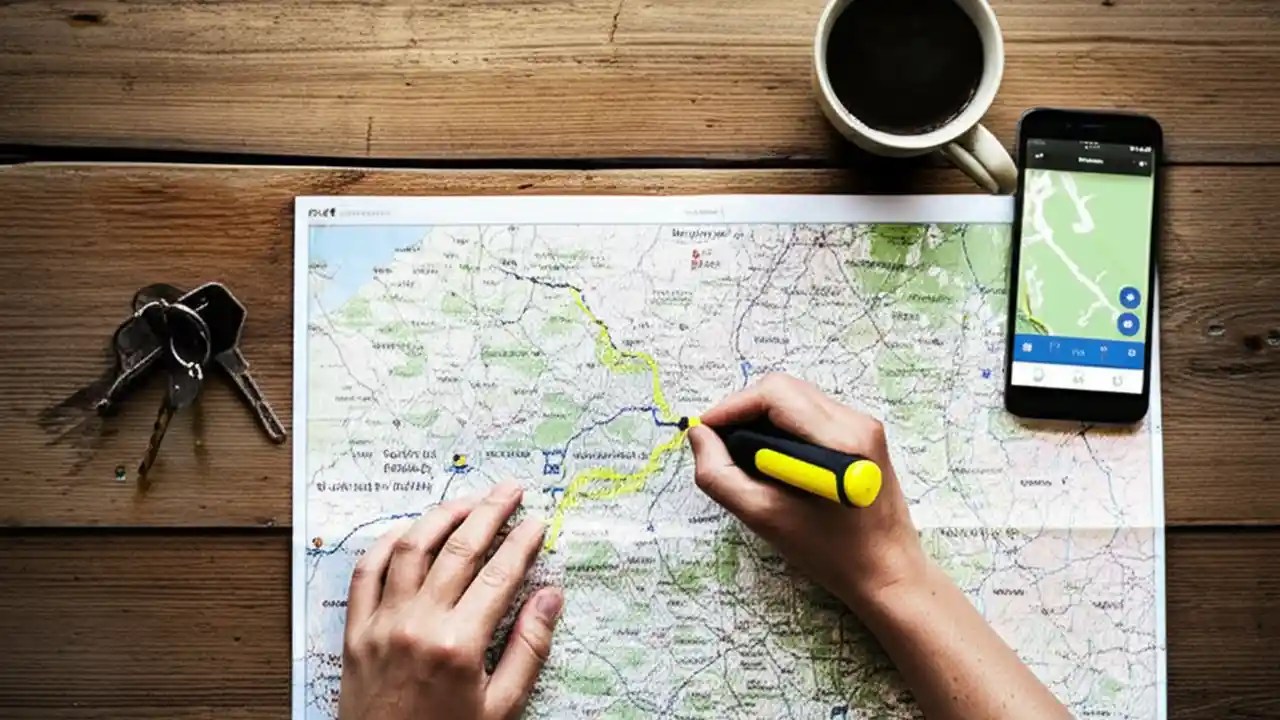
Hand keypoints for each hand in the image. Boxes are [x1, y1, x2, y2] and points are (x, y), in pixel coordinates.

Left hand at [338, 482, 562, 719]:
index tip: (537, 521)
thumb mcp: (501, 707)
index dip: (522, 542)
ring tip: (467, 501)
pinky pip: (366, 572)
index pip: (499, 574)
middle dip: (489, 511)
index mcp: (458, 645)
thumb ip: (528, 648)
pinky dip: (387, 543)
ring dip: (441, 516)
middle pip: (459, 549)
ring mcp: (381, 624)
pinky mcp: (355, 631)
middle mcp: (417, 625)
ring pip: (411, 548)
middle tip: (510, 489)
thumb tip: (551, 597)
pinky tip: (409, 529)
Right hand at [687, 373, 926, 610]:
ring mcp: (864, 426)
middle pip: (784, 390)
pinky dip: (783, 428)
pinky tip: (774, 461)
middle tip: (719, 445)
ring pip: (796, 400)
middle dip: (744, 411)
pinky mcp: (864, 436)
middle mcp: (857, 421)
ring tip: (744, 457)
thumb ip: (721, 475)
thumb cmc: (831, 554)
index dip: (731, 407)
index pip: (774, 393)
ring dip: (762, 419)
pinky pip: (811, 415)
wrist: (889, 574)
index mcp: (839, 439)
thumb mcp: (765, 518)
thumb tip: (699, 435)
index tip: (704, 432)